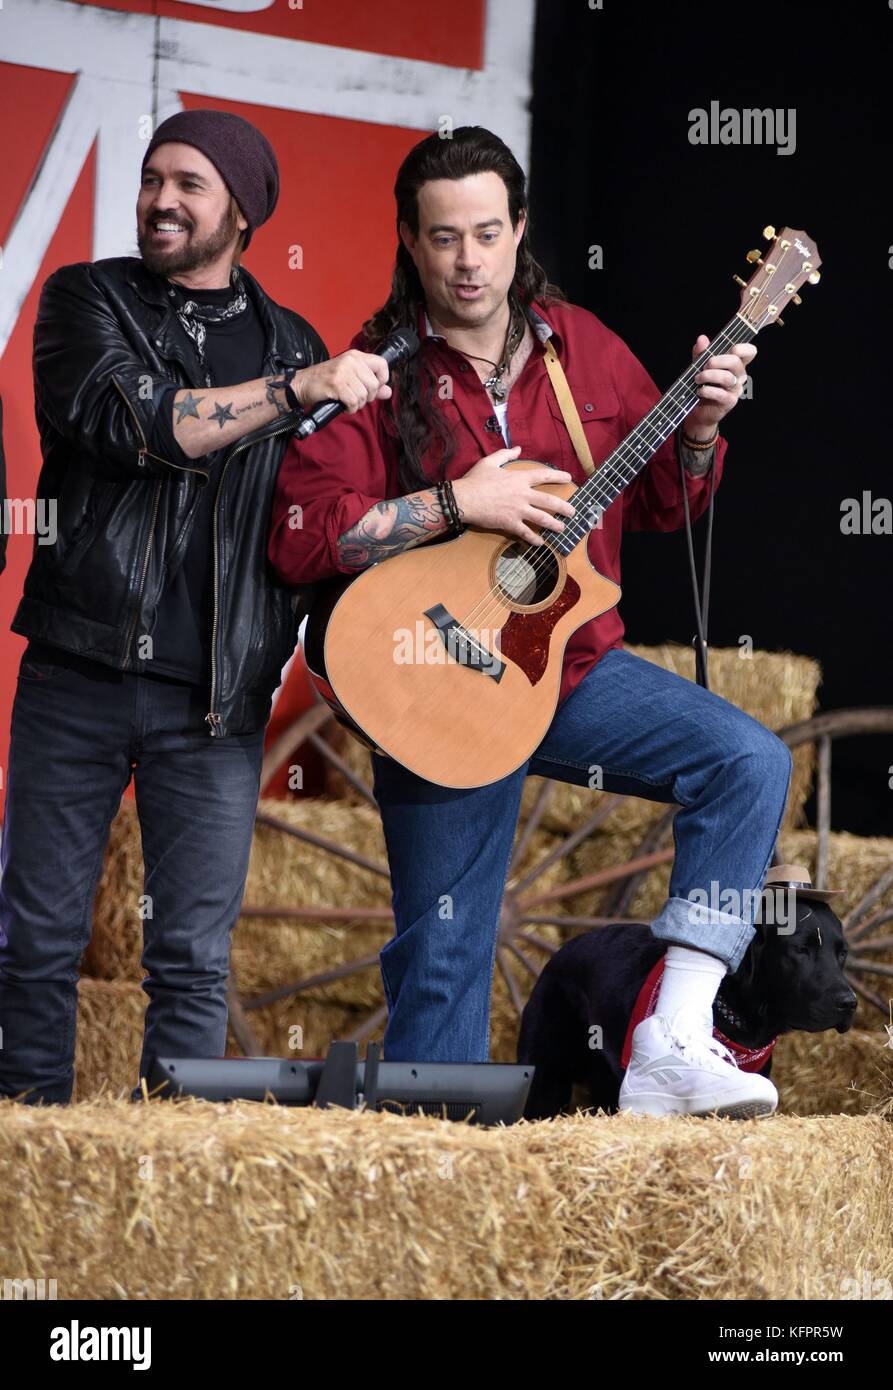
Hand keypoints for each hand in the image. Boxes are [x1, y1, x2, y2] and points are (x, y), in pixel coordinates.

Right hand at [290, 350, 392, 412]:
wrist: (302, 384)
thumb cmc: (325, 381)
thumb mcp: (350, 378)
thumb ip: (370, 385)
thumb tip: (388, 392)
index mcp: (355, 356)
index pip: (382, 364)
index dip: (382, 379)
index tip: (373, 388)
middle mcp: (350, 361)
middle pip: (374, 384)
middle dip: (368, 397)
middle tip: (357, 398)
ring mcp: (343, 372)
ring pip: (364, 395)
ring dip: (357, 404)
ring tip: (348, 402)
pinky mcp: (336, 384)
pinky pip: (353, 401)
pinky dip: (350, 408)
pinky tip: (345, 406)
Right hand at [451, 448, 575, 545]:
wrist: (463, 499)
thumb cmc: (475, 480)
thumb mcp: (489, 462)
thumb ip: (506, 454)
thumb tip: (518, 449)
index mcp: (519, 478)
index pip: (543, 476)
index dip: (558, 476)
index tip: (569, 478)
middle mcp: (522, 494)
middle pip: (549, 501)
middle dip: (564, 507)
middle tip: (573, 512)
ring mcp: (518, 510)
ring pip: (542, 518)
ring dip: (554, 524)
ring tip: (562, 529)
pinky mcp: (510, 523)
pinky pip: (526, 533)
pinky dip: (534, 539)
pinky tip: (541, 543)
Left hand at [686, 335, 756, 436]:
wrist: (699, 411)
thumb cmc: (703, 385)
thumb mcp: (700, 366)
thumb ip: (701, 353)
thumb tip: (702, 339)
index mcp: (736, 364)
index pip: (750, 352)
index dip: (742, 347)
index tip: (729, 349)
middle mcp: (739, 376)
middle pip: (735, 361)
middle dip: (716, 361)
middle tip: (704, 367)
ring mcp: (735, 389)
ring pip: (726, 377)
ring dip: (708, 375)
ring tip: (697, 379)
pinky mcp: (729, 402)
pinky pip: (720, 394)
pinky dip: (707, 390)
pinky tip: (699, 391)